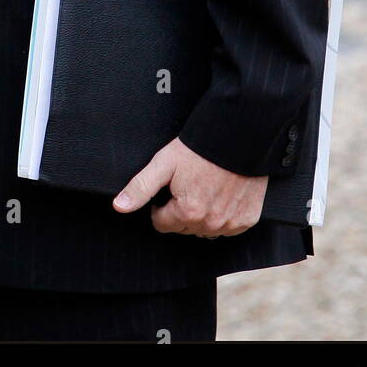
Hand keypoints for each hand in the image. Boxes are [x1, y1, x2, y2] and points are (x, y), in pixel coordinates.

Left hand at [112, 137, 266, 237]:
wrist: (238, 137)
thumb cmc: (198, 149)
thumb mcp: (164, 163)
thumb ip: (141, 187)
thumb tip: (119, 207)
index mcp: (187, 213)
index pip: (162, 224)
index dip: (160, 206)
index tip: (168, 189)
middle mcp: (210, 224)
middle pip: (183, 227)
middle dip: (180, 210)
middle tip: (187, 185)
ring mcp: (230, 223)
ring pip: (205, 229)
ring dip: (202, 215)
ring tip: (204, 188)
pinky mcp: (247, 219)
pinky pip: (228, 226)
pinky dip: (223, 215)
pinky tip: (222, 194)